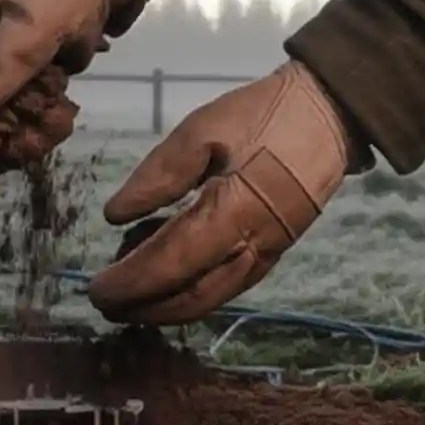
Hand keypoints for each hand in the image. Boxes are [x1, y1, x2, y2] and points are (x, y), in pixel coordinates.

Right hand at [0, 0, 137, 197]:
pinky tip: (62, 112)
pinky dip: (42, 120)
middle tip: (29, 160)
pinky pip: (23, 111)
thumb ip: (9, 58)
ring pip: (0, 120)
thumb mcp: (40, 17)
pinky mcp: (20, 71)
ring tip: (57, 122)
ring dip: (26, 133)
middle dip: (0, 145)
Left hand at [88, 60, 357, 324]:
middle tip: (103, 305)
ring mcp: (267, 254)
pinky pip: (228, 287)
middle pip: (190, 296)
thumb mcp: (201, 131)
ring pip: (211, 300)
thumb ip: (158, 175)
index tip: (95, 289)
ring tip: (128, 303)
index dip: (131, 283)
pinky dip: (192, 295)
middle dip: (143, 307)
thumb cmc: (259, 115)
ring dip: (166, 310)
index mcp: (233, 212)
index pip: (170, 263)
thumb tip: (115, 217)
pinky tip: (166, 285)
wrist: (328, 114)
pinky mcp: (274, 253)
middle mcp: (253, 245)